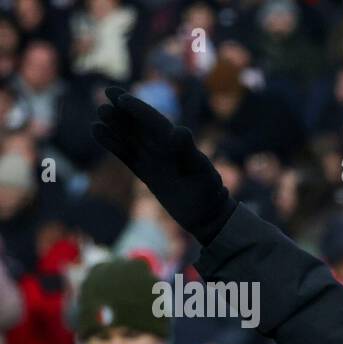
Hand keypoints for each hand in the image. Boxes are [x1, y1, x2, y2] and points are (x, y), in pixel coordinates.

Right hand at [91, 87, 235, 244]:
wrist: (206, 214)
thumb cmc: (207, 190)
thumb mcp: (200, 169)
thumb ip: (188, 151)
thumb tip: (180, 131)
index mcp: (178, 142)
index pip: (155, 121)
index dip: (139, 109)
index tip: (122, 98)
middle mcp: (164, 148)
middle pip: (140, 124)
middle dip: (125, 109)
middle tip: (108, 92)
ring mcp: (154, 160)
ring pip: (130, 137)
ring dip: (115, 125)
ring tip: (100, 113)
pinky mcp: (146, 173)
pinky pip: (126, 155)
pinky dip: (112, 144)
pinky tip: (97, 130)